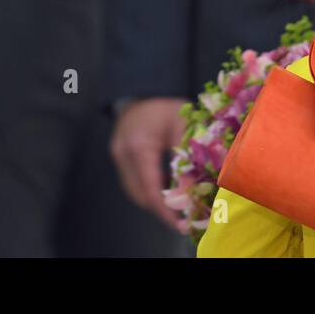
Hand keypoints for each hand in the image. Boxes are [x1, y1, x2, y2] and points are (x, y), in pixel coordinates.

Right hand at [110, 97, 188, 229]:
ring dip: (155, 200)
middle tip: (185, 215)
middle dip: (162, 209)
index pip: (151, 189)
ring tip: (177, 202)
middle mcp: (123, 154)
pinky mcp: (118, 157)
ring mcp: (118, 156)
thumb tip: (196, 187)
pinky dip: (148, 188)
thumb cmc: (166, 106)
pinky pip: (133, 182)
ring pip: (135, 192)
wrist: (143, 91)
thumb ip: (188, 154)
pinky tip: (165, 186)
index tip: (181, 222)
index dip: (166, 210)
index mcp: (139, 146)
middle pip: (141, 195)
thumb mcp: (183, 124)